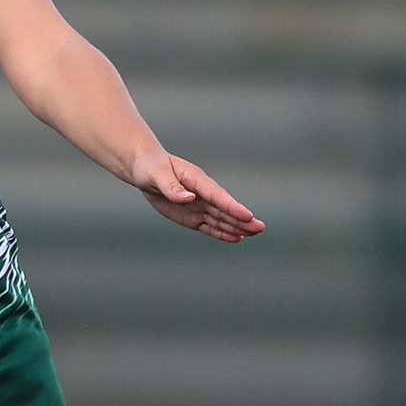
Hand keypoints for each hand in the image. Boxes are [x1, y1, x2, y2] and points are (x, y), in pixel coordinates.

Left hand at [128, 152, 265, 242]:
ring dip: (236, 226)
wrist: (145, 171)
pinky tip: (237, 238)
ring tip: (254, 233)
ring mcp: (198, 206)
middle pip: (223, 208)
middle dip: (241, 219)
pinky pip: (208, 226)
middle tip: (260, 228)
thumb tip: (189, 198)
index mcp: (195, 179)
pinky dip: (221, 233)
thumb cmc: (151, 168)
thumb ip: (171, 187)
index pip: (216, 195)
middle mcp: (201, 194)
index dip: (231, 206)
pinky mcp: (192, 217)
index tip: (247, 215)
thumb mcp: (156, 174)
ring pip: (220, 219)